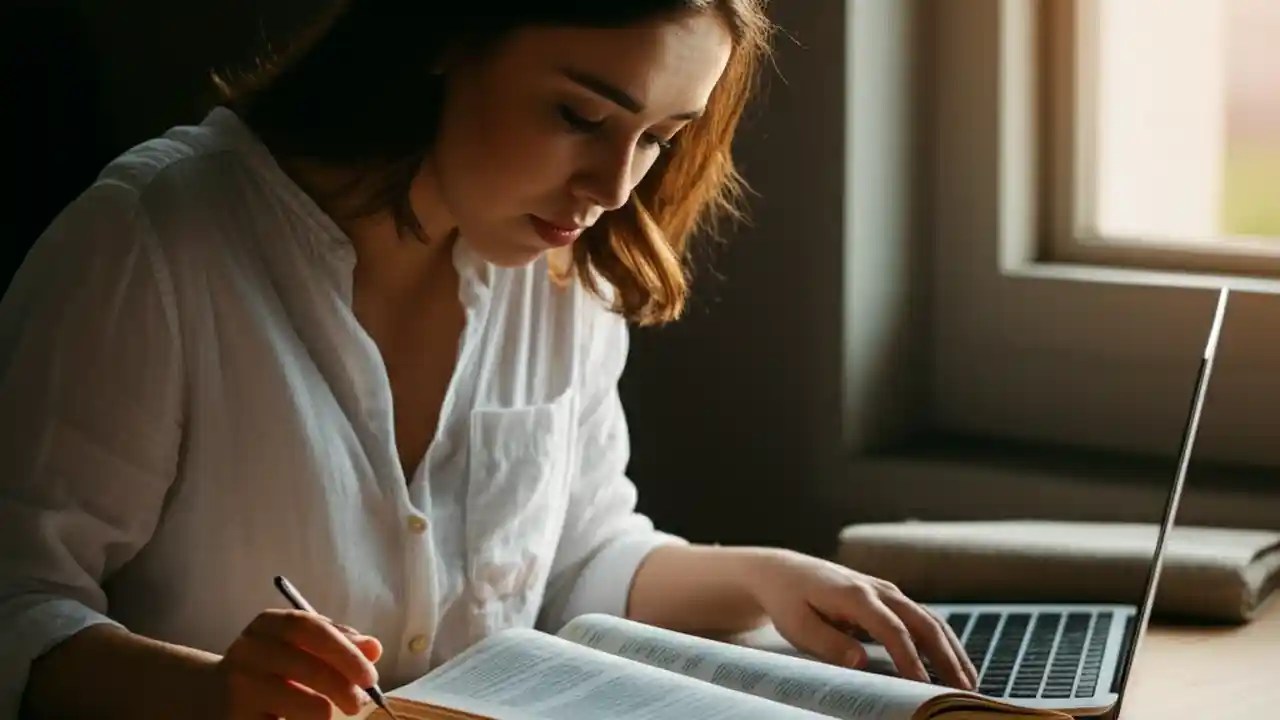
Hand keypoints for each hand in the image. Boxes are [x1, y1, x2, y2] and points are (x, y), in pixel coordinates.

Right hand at [211, 609, 382, 718]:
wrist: (207, 696)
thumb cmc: (269, 667)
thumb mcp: (298, 646)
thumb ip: (337, 643)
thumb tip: (374, 648)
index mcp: (268, 624)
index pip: (310, 629)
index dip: (345, 651)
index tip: (370, 676)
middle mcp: (249, 650)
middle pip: (309, 667)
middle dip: (344, 688)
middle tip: (359, 703)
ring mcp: (239, 687)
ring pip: (303, 703)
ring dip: (325, 713)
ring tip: (327, 714)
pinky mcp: (237, 719)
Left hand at [742, 549, 977, 689]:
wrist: (783, 572)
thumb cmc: (788, 601)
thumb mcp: (797, 625)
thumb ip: (828, 643)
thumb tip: (861, 662)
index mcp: (855, 595)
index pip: (893, 630)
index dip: (910, 659)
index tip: (922, 686)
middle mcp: (878, 589)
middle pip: (923, 622)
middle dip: (947, 656)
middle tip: (965, 689)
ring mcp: (886, 591)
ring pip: (929, 620)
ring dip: (952, 650)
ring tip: (969, 681)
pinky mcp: (888, 597)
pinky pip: (922, 619)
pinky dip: (941, 641)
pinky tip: (951, 663)